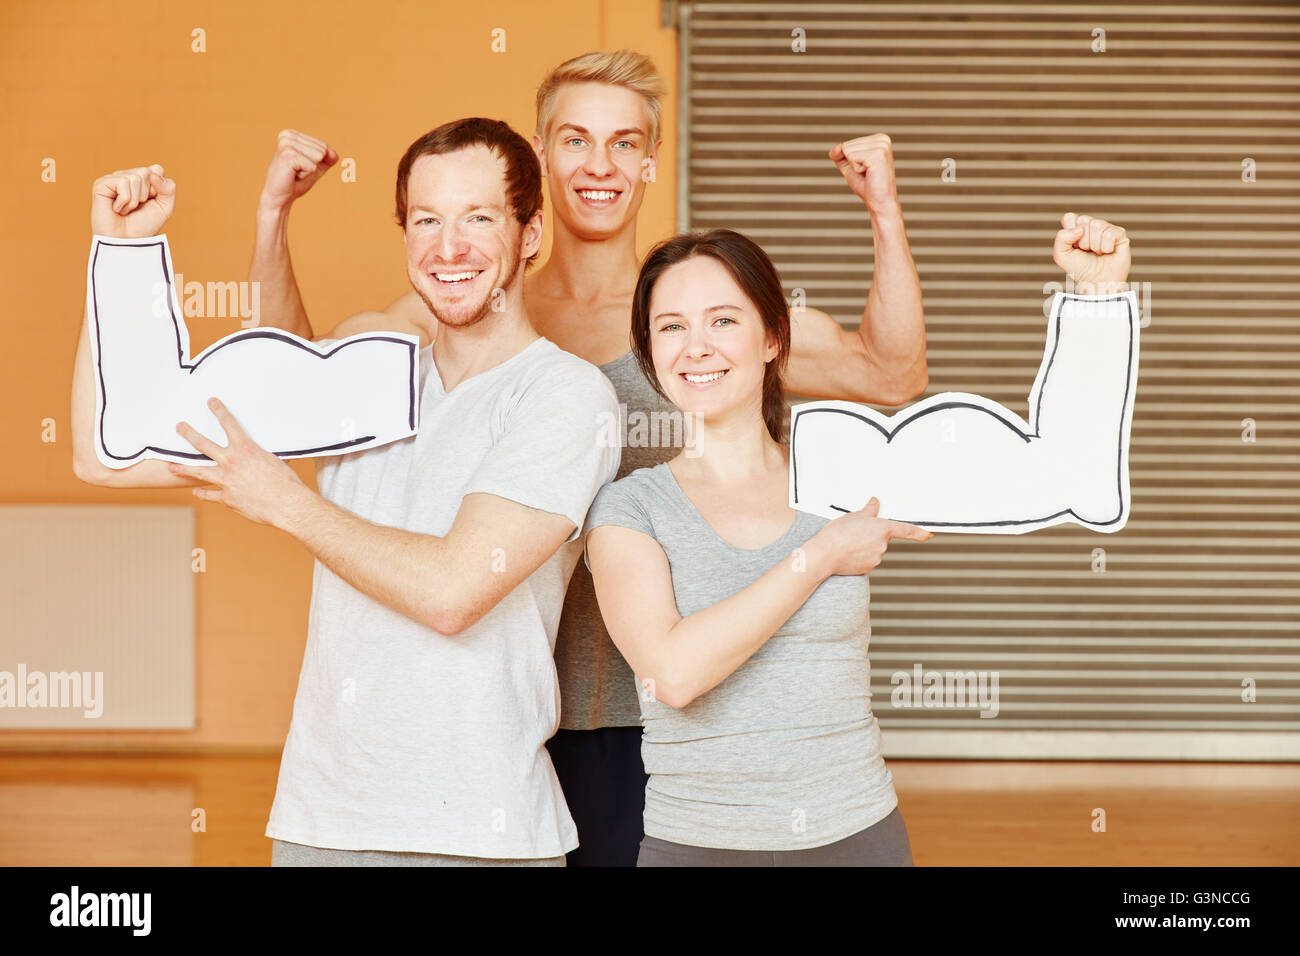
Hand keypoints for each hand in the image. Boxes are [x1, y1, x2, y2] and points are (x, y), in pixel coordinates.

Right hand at [91, 165, 175, 236]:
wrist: (128, 241)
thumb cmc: (144, 226)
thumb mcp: (165, 208)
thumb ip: (169, 188)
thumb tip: (153, 171)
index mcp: (141, 180)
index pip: (157, 169)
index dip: (159, 189)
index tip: (150, 203)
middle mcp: (127, 176)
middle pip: (147, 172)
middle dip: (146, 194)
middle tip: (136, 207)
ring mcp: (113, 179)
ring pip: (135, 177)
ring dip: (134, 199)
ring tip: (126, 210)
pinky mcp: (101, 184)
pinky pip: (123, 182)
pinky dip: (124, 200)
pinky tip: (117, 209)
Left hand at [167, 397, 309, 527]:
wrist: (286, 503)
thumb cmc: (286, 481)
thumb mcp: (276, 460)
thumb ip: (265, 454)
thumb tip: (276, 448)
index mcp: (245, 449)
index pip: (229, 423)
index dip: (219, 410)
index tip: (211, 402)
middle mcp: (231, 462)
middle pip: (203, 444)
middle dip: (189, 434)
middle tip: (179, 427)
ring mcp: (226, 481)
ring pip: (198, 472)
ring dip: (183, 468)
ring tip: (172, 466)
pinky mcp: (227, 498)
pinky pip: (210, 495)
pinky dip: (203, 494)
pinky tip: (196, 492)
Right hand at [258, 129, 337, 213]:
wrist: (280, 198)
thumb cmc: (296, 182)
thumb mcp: (316, 168)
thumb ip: (328, 159)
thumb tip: (333, 153)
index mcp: (292, 134)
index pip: (323, 146)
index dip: (316, 162)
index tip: (300, 167)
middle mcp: (288, 135)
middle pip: (322, 150)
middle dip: (313, 165)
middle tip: (297, 171)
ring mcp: (286, 144)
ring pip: (319, 157)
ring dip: (309, 170)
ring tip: (294, 173)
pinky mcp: (288, 156)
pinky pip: (312, 166)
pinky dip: (306, 175)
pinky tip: (292, 175)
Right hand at [811, 497, 931, 575]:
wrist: (825, 555)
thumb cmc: (837, 535)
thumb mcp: (852, 516)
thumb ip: (868, 510)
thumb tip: (875, 503)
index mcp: (881, 529)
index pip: (906, 530)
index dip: (919, 533)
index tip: (928, 534)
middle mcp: (882, 544)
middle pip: (883, 538)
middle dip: (872, 535)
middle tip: (856, 532)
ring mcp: (876, 558)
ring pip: (874, 549)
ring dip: (865, 546)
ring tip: (848, 543)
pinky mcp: (868, 568)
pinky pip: (867, 559)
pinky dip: (860, 556)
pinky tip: (848, 553)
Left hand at [830, 134, 899, 214]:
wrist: (879, 202)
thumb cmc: (867, 186)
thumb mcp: (849, 166)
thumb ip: (839, 154)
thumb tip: (835, 149)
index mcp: (878, 139)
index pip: (848, 144)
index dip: (850, 161)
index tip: (865, 169)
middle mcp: (882, 139)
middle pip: (847, 146)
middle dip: (852, 164)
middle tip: (867, 173)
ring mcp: (881, 146)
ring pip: (848, 151)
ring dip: (854, 167)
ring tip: (869, 173)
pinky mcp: (878, 154)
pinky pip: (852, 158)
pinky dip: (856, 170)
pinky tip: (869, 174)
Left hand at [1053, 212, 1130, 292]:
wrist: (1096, 283)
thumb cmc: (1079, 270)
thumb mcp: (1061, 255)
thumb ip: (1061, 238)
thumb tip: (1079, 229)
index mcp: (1076, 229)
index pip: (1070, 217)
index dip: (1069, 231)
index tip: (1073, 245)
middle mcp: (1091, 227)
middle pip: (1083, 219)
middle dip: (1082, 240)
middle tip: (1086, 251)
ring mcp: (1106, 229)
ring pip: (1097, 225)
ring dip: (1095, 244)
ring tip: (1097, 253)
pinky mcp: (1120, 235)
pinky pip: (1110, 233)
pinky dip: (1106, 246)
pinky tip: (1107, 253)